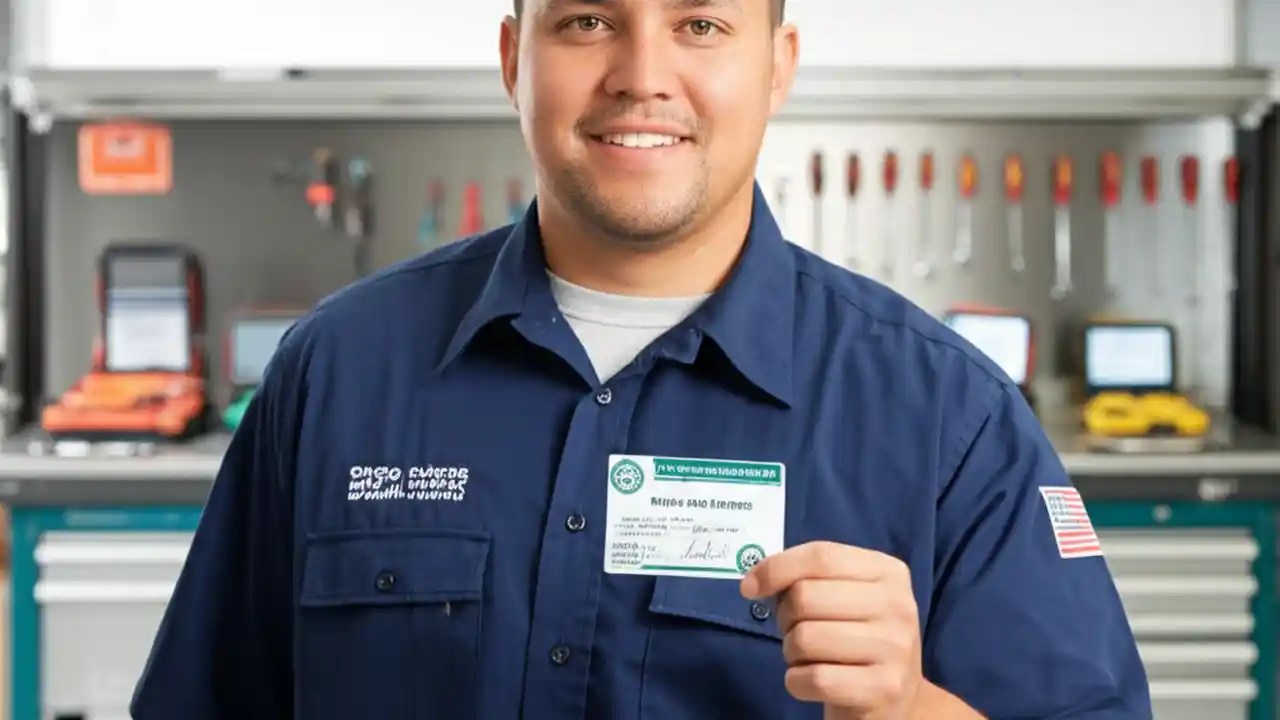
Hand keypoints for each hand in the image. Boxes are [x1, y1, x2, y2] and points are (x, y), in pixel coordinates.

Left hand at [740, 541, 922, 719]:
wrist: (894, 697)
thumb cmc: (855, 638)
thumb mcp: (843, 596)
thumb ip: (806, 578)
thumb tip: (754, 582)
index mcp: (888, 572)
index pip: (821, 556)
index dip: (777, 568)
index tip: (749, 587)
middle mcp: (898, 605)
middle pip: (806, 597)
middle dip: (784, 617)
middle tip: (795, 631)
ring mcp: (894, 649)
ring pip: (805, 638)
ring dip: (791, 652)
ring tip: (808, 657)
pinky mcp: (884, 688)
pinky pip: (814, 678)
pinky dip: (797, 682)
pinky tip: (811, 681)